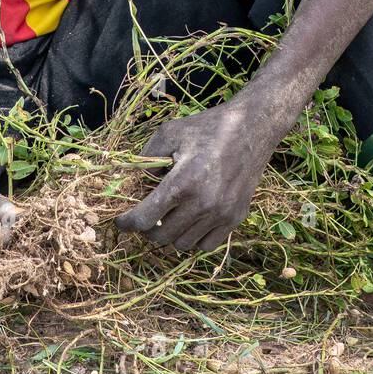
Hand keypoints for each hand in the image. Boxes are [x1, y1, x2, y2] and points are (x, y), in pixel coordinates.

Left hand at [115, 102, 268, 252]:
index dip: (127, 223)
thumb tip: (134, 181)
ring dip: (170, 235)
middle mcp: (202, 204)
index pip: (145, 219)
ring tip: (168, 219)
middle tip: (146, 217)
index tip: (120, 222)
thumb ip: (146, 157)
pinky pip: (206, 245)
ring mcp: (221, 214)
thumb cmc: (208, 127)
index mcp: (182, 183)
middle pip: (161, 237)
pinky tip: (190, 222)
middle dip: (147, 230)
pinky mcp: (235, 218)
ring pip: (183, 244)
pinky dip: (193, 239)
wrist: (252, 128)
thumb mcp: (170, 132)